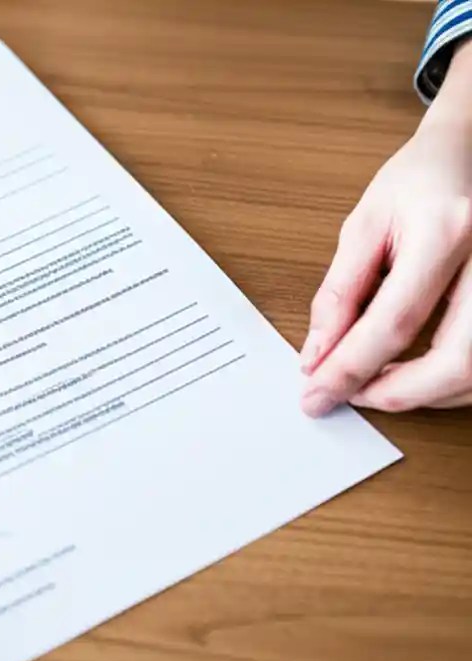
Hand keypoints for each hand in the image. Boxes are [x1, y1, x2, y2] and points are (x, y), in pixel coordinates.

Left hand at [300, 46, 471, 415]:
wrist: (470, 152)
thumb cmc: (419, 181)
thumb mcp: (364, 225)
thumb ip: (340, 293)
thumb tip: (316, 354)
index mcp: (446, 231)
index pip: (394, 321)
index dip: (351, 367)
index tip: (315, 393)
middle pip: (457, 359)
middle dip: (400, 393)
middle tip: (351, 398)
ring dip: (425, 393)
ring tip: (376, 384)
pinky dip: (449, 380)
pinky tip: (415, 374)